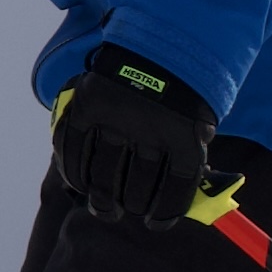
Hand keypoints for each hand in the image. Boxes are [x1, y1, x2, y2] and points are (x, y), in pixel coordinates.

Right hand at [45, 49, 224, 226]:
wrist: (159, 46)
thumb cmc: (180, 98)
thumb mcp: (198, 127)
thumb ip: (189, 162)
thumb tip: (186, 205)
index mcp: (185, 138)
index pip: (175, 193)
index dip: (165, 216)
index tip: (156, 225)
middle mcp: (150, 131)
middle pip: (137, 189)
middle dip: (131, 207)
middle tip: (124, 211)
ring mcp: (116, 119)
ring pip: (103, 177)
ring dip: (101, 199)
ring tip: (102, 206)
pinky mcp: (87, 107)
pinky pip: (74, 151)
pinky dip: (73, 172)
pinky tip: (78, 183)